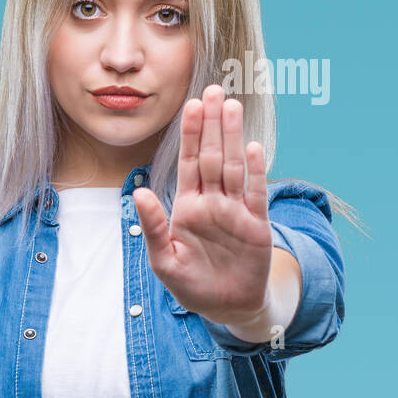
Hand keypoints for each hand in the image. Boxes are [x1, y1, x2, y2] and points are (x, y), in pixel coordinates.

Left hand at [131, 84, 271, 326]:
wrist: (226, 307)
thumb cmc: (191, 284)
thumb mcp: (163, 259)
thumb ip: (152, 226)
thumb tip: (140, 193)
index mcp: (188, 207)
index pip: (188, 163)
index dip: (190, 134)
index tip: (191, 105)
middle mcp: (213, 202)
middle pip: (212, 156)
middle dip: (212, 124)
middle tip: (213, 90)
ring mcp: (236, 211)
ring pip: (233, 167)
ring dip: (232, 137)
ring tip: (232, 106)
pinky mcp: (257, 226)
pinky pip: (255, 194)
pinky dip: (254, 172)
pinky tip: (252, 147)